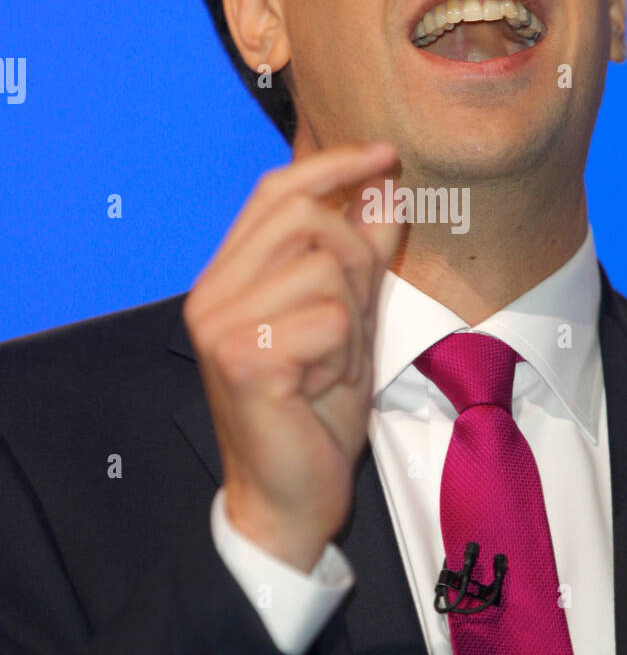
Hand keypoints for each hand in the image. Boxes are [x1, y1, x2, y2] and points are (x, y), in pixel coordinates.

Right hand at [183, 142, 401, 570]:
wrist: (290, 500)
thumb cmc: (313, 416)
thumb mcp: (349, 323)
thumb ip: (362, 257)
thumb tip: (385, 188)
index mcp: (228, 279)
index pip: (275, 191)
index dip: (333, 164)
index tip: (387, 154)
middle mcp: (211, 294)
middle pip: (307, 215)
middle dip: (356, 258)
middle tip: (355, 321)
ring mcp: (220, 324)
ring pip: (326, 265)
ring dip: (352, 319)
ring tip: (330, 366)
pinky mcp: (244, 357)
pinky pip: (331, 318)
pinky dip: (345, 355)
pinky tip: (320, 390)